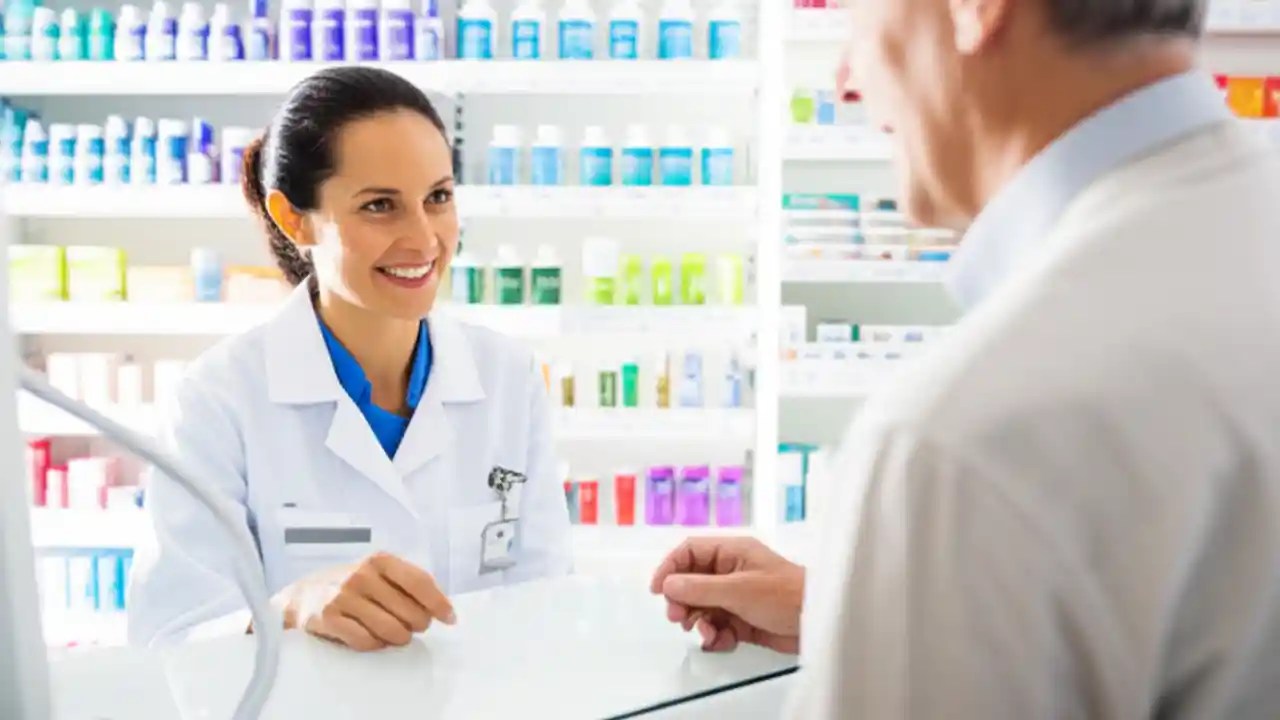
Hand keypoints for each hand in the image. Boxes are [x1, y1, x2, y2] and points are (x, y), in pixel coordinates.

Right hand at [272, 552, 455, 651]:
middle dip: (416, 626)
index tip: (450, 619)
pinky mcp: (328, 618)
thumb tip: (441, 609)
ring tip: (392, 635)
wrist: (299, 597)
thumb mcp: (375, 573)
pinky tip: (369, 638)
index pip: (419, 581)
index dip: (439, 603)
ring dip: (397, 639)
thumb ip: (405, 583)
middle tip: (411, 628)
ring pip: (391, 630)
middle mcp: (362, 575)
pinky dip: (373, 645)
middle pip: (410, 612)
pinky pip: (365, 642)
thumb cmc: (349, 587)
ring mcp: (343, 597)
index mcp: (379, 561)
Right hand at [650, 537, 803, 654]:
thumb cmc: (785, 595)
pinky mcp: (744, 620)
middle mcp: (731, 571)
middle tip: (679, 618)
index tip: (658, 590)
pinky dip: (716, 636)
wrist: (820, 622)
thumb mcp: (739, 589)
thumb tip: (669, 584)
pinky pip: (718, 627)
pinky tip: (722, 642)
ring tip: (706, 633)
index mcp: (732, 552)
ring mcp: (737, 596)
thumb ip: (700, 587)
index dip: (670, 568)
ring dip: (699, 622)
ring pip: (703, 608)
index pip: (690, 552)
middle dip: (683, 601)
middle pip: (691, 582)